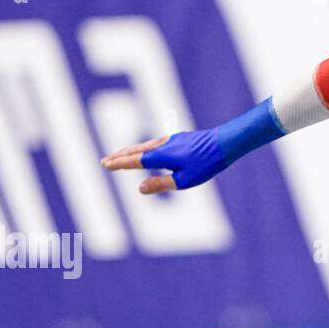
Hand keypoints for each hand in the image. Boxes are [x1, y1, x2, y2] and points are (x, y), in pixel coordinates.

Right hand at [100, 128, 226, 193]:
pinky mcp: (178, 139)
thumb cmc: (205, 164)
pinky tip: (146, 151)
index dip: (119, 163)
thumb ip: (160, 184)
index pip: (134, 160)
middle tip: (105, 161)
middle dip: (119, 156)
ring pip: (144, 146)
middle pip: (135, 151)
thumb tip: (139, 188)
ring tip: (120, 156)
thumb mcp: (183, 180)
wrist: (223, 143)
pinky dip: (143, 148)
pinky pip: (154, 144)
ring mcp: (170, 140)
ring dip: (130, 151)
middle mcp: (162, 145)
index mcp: (161, 156)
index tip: (105, 165)